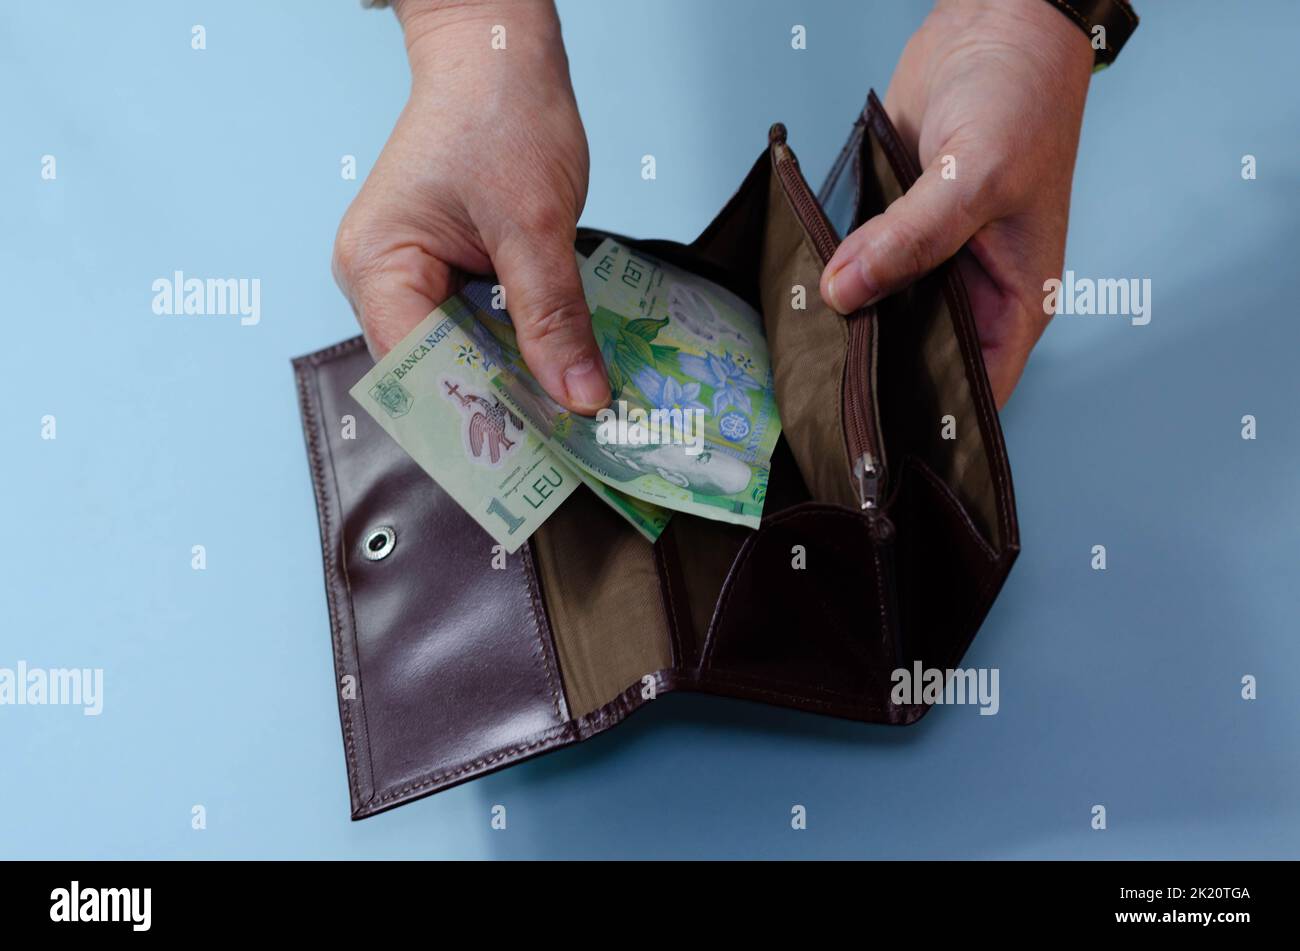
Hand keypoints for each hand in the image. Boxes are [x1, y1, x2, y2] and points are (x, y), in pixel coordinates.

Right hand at [333, 0, 609, 413]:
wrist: (500, 51)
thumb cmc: (500, 112)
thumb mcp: (535, 222)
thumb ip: (554, 316)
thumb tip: (580, 398)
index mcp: (377, 267)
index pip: (417, 372)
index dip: (474, 417)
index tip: (535, 456)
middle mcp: (384, 282)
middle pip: (438, 375)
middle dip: (499, 409)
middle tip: (566, 450)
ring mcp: (414, 280)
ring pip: (465, 360)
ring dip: (515, 384)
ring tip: (571, 420)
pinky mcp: (449, 276)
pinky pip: (482, 333)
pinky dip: (521, 352)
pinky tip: (562, 374)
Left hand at [820, 0, 1093, 406]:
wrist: (994, 23)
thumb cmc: (1023, 98)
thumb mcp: (975, 177)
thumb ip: (911, 241)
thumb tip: (847, 293)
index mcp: (1014, 302)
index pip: (976, 392)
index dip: (932, 424)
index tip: (875, 443)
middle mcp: (971, 292)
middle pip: (918, 360)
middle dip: (875, 377)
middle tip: (818, 401)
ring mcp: (929, 263)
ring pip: (883, 317)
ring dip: (848, 327)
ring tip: (799, 359)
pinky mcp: (893, 230)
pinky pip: (860, 270)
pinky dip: (835, 281)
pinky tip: (801, 299)